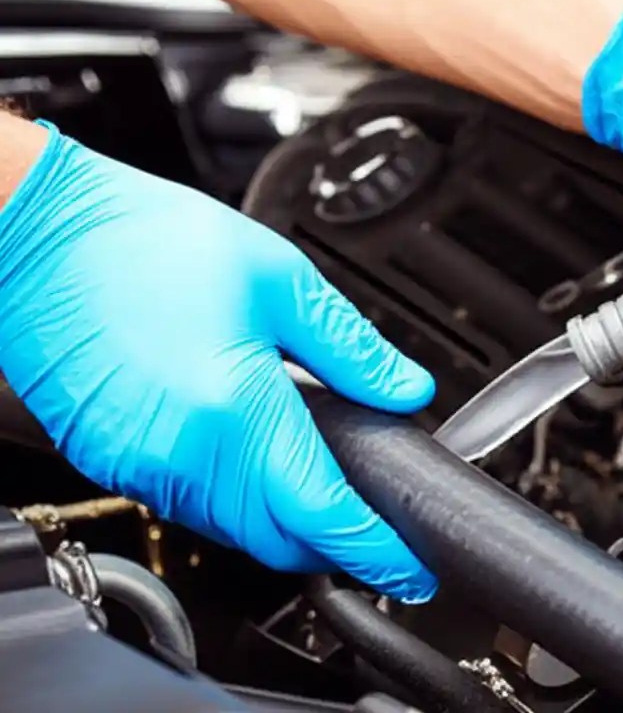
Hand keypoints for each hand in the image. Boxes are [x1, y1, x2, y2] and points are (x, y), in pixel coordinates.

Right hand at [0, 123, 437, 601]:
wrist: (38, 233)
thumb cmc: (143, 242)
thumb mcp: (279, 279)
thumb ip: (353, 348)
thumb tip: (406, 389)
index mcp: (235, 410)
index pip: (324, 516)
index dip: (376, 550)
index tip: (409, 565)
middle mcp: (183, 455)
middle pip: (279, 541)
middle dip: (334, 542)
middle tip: (375, 524)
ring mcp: (140, 466)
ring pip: (234, 531)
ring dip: (283, 523)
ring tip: (318, 481)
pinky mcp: (109, 461)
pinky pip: (189, 507)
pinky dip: (233, 501)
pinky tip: (250, 457)